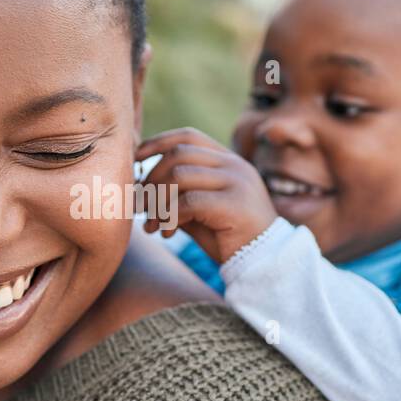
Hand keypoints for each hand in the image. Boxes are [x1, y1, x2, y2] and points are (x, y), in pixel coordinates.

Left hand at [135, 127, 278, 264]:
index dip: (158, 143)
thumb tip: (141, 185)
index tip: (136, 159)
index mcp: (228, 161)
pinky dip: (170, 216)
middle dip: (152, 178)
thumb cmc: (229, 238)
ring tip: (151, 225)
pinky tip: (167, 234)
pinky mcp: (235, 204)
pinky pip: (189, 201)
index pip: (189, 137)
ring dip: (157, 201)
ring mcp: (237, 182)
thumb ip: (177, 194)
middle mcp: (235, 165)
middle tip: (140, 206)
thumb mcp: (198, 211)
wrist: (264, 263)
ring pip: (180, 175)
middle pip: (179, 154)